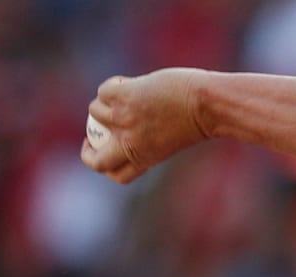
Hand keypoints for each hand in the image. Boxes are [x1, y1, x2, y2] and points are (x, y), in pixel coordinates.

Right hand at [80, 68, 211, 183]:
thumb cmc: (200, 118)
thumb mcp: (171, 137)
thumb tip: (134, 124)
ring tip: (122, 96)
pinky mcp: (123, 97)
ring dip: (104, 104)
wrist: (208, 104)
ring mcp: (123, 120)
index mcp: (145, 158)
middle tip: (92, 134)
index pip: (117, 174)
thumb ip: (150, 138)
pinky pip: (104, 91)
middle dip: (87, 151)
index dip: (106, 165)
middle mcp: (130, 143)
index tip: (106, 152)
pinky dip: (113, 86)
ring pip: (95, 113)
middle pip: (95, 160)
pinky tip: (129, 83)